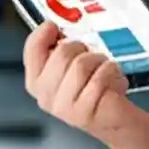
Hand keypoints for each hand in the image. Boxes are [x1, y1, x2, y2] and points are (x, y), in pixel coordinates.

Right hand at [23, 21, 133, 136]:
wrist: (115, 121)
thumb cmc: (94, 90)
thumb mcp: (71, 68)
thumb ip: (59, 50)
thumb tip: (54, 27)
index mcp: (37, 82)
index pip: (33, 49)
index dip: (44, 33)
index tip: (54, 27)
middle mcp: (45, 96)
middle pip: (62, 52)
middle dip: (84, 50)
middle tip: (93, 59)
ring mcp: (64, 107)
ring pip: (82, 64)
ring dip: (101, 62)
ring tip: (105, 72)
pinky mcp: (85, 113)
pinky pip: (100, 77)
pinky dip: (113, 74)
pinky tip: (114, 84)